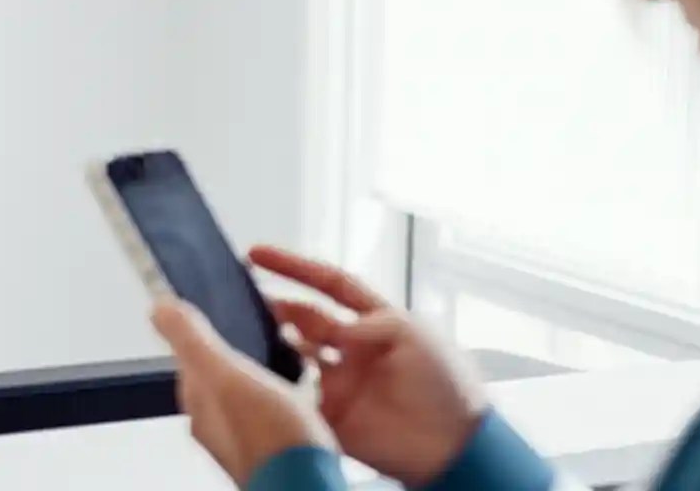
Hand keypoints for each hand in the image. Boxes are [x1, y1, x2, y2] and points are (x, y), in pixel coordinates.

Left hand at [151, 298, 335, 487]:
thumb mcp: (226, 375)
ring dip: (266, 373)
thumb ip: (192, 340)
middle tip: (257, 332)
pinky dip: (289, 396)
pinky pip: (279, 411)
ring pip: (251, 394)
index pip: (189, 361)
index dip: (200, 335)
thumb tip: (158, 307)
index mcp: (201, 404)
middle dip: (239, 353)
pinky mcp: (279, 446)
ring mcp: (249, 437)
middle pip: (221, 376)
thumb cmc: (269, 441)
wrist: (306, 483)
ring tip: (287, 357)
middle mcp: (220, 424)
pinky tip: (304, 391)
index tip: (210, 312)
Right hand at [251, 246, 485, 486]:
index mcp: (371, 320)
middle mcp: (349, 347)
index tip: (258, 254)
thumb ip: (373, 325)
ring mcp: (337, 380)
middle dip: (274, 307)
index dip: (293, 267)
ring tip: (247, 337)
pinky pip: (294, 398)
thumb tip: (337, 329)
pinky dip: (277, 389)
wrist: (454, 445)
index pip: (327, 284)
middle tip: (245, 302)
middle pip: (302, 318)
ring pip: (291, 355)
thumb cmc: (447, 384)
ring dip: (270, 344)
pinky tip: (263, 380)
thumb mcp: (415, 335)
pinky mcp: (329, 414)